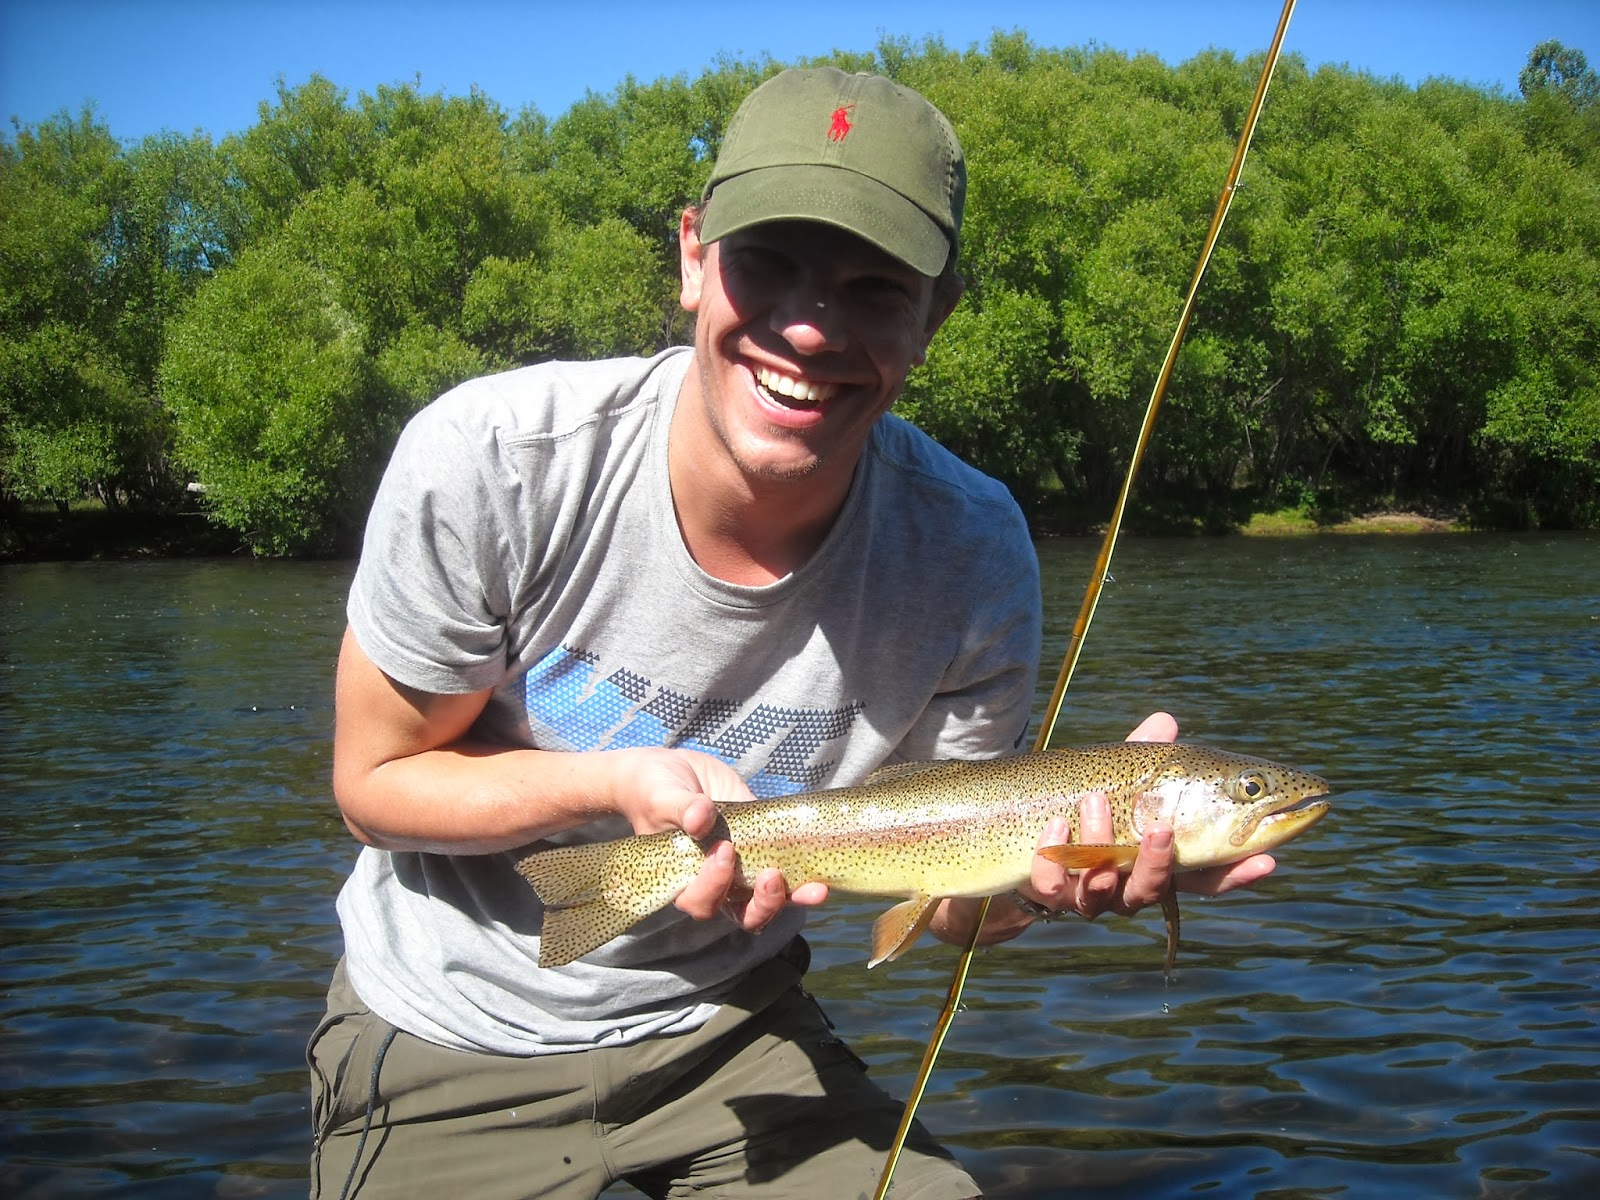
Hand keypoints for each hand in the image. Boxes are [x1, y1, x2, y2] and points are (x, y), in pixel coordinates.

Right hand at [613, 748, 828, 932]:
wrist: (670, 772)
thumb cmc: (654, 791)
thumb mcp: (662, 796)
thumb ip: (680, 809)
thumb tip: (701, 819)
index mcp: (685, 879)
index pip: (700, 901)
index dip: (714, 886)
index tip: (723, 851)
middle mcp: (717, 882)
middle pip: (742, 914)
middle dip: (763, 904)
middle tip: (773, 876)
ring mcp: (743, 867)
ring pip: (769, 900)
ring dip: (793, 898)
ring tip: (815, 888)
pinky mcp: (764, 845)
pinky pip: (788, 869)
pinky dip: (806, 874)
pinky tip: (824, 871)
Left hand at [1019, 711, 1276, 920]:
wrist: (1016, 830)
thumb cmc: (1084, 798)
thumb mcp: (1117, 773)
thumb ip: (1143, 753)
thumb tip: (1165, 721)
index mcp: (1155, 860)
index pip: (1206, 876)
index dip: (1238, 873)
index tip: (1268, 860)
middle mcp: (1126, 885)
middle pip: (1153, 890)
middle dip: (1160, 864)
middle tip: (1161, 829)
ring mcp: (1086, 894)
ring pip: (1102, 892)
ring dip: (1102, 849)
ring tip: (1095, 802)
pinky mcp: (1047, 893)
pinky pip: (1050, 887)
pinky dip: (1053, 858)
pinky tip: (1056, 825)